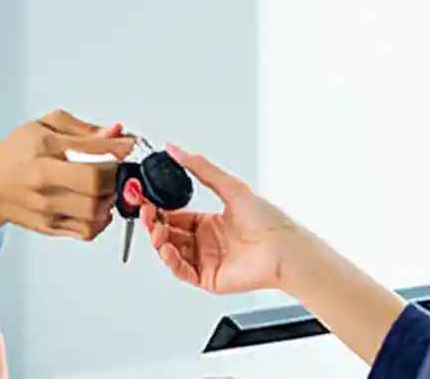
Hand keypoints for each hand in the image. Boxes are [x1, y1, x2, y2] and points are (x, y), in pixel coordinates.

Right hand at [0, 109, 133, 239]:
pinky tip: (98, 205)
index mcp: (42, 156)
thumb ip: (83, 130)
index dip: (119, 151)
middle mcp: (44, 187)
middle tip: (119, 168)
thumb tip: (115, 134)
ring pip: (95, 213)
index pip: (91, 157)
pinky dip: (101, 220)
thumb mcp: (45, 126)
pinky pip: (87, 231)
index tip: (130, 147)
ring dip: (111, 199)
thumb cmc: (15, 154)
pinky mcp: (51, 228)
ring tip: (107, 186)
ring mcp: (48, 211)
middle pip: (95, 188)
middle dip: (117, 176)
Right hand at [139, 144, 305, 293]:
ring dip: (159, 240)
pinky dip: (171, 260)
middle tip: (145, 212)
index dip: (159, 209)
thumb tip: (177, 150)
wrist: (283, 249)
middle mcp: (207, 241)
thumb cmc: (268, 221)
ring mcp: (206, 260)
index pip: (176, 215)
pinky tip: (166, 248)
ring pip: (172, 252)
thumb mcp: (232, 187)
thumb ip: (202, 168)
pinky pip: (182, 271)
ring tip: (155, 229)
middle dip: (154, 223)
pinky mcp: (208, 278)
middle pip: (170, 233)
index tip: (146, 199)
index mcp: (211, 221)